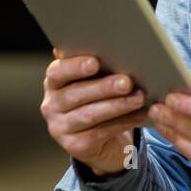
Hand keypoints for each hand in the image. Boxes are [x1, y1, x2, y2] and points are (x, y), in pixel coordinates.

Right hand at [40, 48, 148, 178]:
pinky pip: (100, 133)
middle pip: (76, 94)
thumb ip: (97, 65)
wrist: (102, 140)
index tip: (95, 62)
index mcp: (54, 83)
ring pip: (90, 115)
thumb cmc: (99, 99)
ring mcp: (60, 128)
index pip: (57, 72)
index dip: (74, 67)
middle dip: (104, 87)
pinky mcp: (75, 147)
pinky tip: (140, 115)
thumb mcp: (95, 81)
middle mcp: (51, 105)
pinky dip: (123, 122)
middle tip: (127, 81)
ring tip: (139, 98)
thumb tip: (112, 43)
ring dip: (118, 105)